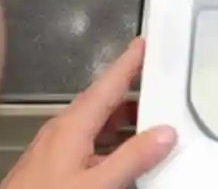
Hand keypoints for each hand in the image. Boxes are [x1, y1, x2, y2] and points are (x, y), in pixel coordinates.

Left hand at [1, 38, 176, 188]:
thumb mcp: (96, 185)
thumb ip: (132, 158)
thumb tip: (165, 134)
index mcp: (72, 126)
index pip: (106, 84)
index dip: (127, 62)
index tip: (144, 42)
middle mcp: (61, 130)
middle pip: (102, 101)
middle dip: (131, 90)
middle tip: (158, 83)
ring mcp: (54, 147)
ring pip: (95, 123)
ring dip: (123, 119)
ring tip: (150, 121)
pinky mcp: (52, 165)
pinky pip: (88, 140)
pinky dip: (110, 139)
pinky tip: (121, 155)